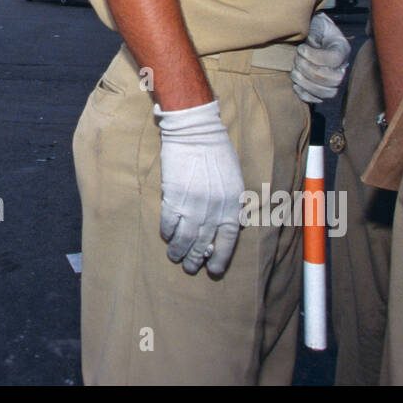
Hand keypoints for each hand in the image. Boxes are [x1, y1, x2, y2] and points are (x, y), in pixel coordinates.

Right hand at [155, 100, 243, 275]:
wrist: (195, 133)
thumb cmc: (217, 153)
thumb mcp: (235, 180)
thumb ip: (235, 203)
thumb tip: (236, 223)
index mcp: (232, 205)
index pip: (227, 240)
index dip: (219, 257)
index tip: (213, 269)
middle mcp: (214, 210)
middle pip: (203, 243)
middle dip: (195, 259)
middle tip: (190, 268)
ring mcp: (193, 206)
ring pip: (184, 239)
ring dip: (179, 251)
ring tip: (175, 258)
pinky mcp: (174, 199)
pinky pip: (169, 224)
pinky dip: (167, 233)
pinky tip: (166, 237)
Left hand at [291, 12, 350, 102]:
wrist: (313, 36)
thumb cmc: (314, 28)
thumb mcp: (316, 24)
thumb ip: (315, 31)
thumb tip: (311, 42)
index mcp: (342, 49)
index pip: (335, 59)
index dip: (316, 56)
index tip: (301, 49)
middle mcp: (341, 68)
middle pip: (334, 80)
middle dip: (309, 70)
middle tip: (296, 59)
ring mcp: (333, 81)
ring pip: (328, 93)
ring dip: (306, 84)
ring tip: (294, 71)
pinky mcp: (322, 90)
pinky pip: (318, 100)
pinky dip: (305, 95)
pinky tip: (295, 84)